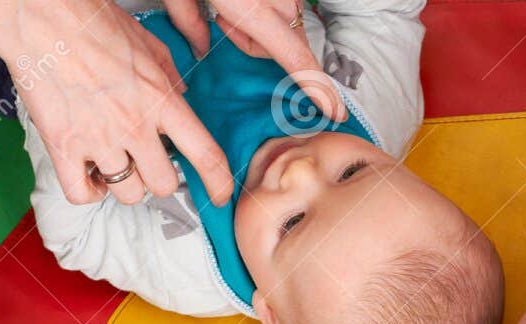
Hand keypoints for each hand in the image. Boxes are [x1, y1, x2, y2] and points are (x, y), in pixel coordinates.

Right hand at [0, 0, 231, 205]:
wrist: (38, 14)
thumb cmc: (90, 19)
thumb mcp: (146, 43)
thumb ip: (169, 75)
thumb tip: (182, 95)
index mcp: (161, 99)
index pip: (206, 155)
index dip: (218, 183)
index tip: (219, 194)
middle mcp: (134, 125)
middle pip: (163, 184)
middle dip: (159, 178)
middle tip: (147, 163)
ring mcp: (98, 139)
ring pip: (128, 193)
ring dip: (124, 183)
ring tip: (114, 163)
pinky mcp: (63, 146)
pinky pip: (82, 194)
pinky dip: (88, 191)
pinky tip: (89, 175)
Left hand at [165, 0, 343, 120]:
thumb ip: (189, 23)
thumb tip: (200, 48)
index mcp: (252, 8)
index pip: (296, 58)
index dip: (317, 87)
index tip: (336, 112)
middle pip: (287, 45)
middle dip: (255, 44)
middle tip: (221, 19)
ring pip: (287, 24)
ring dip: (261, 23)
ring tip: (228, 1)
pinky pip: (286, 4)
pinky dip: (267, 6)